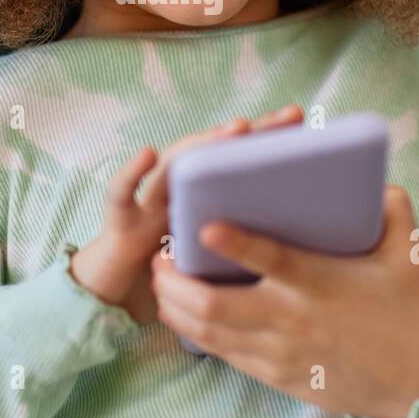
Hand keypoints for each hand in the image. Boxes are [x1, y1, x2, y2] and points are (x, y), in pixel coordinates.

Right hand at [70, 103, 306, 324]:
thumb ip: (242, 251)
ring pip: (175, 165)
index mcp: (201, 203)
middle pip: (213, 157)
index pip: (238, 167)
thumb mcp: (214, 268)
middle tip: (288, 117)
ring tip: (236, 129)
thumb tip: (300, 249)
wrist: (112, 300)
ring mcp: (148, 202)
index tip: (306, 127)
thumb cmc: (167, 283)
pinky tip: (147, 154)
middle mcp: (177, 194)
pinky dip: (131, 174)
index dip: (270, 147)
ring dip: (203, 144)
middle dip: (251, 134)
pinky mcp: (119, 222)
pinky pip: (122, 195)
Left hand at [151, 184, 418, 417]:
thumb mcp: (407, 257)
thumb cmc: (405, 311)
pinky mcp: (274, 375)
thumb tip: (378, 181)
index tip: (204, 226)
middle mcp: (292, 320)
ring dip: (176, 307)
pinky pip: (223, 354)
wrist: (415, 382)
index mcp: (320, 284)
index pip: (272, 261)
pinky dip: (195, 333)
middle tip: (159, 257)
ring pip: (210, 334)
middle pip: (217, 306)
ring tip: (159, 281)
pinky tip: (180, 313)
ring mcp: (279, 352)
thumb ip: (392, 212)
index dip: (236, 244)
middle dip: (178, 282)